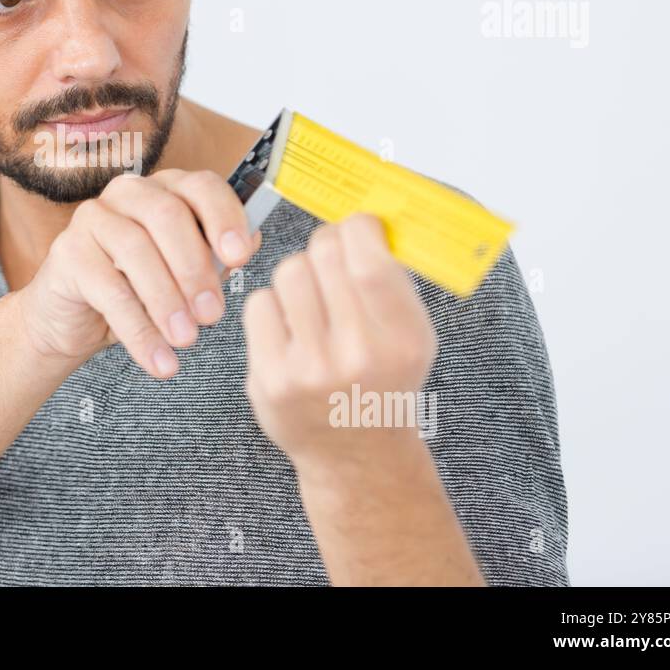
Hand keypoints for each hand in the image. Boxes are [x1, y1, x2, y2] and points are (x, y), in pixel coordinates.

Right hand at [15, 168, 261, 378]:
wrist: (75, 320)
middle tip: (212, 315)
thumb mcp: (183, 275)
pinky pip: (108, 290)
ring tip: (186, 339)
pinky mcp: (67, 252)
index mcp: (164, 190)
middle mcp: (127, 193)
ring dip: (166, 301)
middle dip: (195, 269)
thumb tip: (249, 242)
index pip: (201, 186)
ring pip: (136, 250)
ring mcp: (92, 217)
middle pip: (167, 216)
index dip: (224, 218)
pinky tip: (157, 358)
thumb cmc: (136, 289)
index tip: (241, 258)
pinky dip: (138, 329)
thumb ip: (215, 257)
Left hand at [243, 213, 437, 467]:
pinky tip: (290, 330)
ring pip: (288, 271)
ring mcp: (309, 368)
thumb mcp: (411, 336)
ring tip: (312, 302)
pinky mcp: (270, 378)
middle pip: (323, 254)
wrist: (356, 454)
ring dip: (299, 276)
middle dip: (327, 247)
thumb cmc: (383, 382)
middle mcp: (357, 354)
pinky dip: (272, 306)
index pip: (368, 257)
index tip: (358, 227)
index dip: (358, 228)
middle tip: (331, 260)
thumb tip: (364, 215)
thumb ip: (392, 279)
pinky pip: (259, 303)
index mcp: (401, 339)